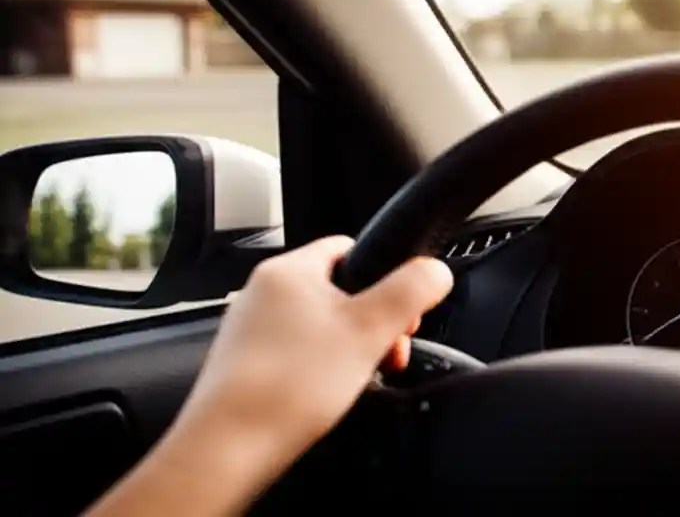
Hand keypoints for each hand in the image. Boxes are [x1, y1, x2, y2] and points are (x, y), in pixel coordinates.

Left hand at [88, 236, 452, 516]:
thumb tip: (435, 270)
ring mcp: (250, 328)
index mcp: (289, 270)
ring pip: (319, 325)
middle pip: (339, 291)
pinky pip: (296, 353)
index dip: (386, 276)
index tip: (402, 312)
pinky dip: (319, 369)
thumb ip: (411, 290)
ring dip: (350, 347)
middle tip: (388, 351)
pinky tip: (325, 393)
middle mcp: (263, 292)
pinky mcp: (245, 363)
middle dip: (373, 321)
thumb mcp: (371, 328)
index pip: (350, 247)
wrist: (230, 445)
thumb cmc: (290, 385)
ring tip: (359, 377)